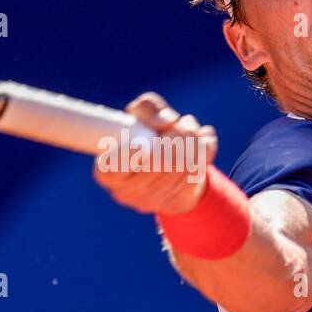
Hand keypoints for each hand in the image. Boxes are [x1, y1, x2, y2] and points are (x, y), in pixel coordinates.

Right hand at [92, 92, 217, 214]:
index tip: (144, 142)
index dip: (129, 154)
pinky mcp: (177, 203)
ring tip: (193, 129)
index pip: (112, 167)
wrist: (170, 165)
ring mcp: (152, 201)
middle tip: (185, 123)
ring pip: (182, 166)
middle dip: (178, 135)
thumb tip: (167, 120)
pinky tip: (204, 143)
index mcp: (107, 171)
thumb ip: (147, 108)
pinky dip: (204, 153)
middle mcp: (126, 192)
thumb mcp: (141, 115)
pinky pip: (197, 175)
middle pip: (159, 161)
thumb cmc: (147, 135)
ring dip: (194, 141)